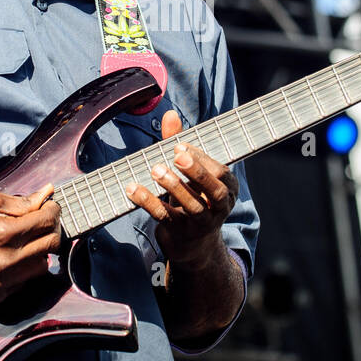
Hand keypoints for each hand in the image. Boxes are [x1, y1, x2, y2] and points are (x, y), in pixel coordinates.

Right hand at [0, 183, 62, 304]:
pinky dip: (22, 269)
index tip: (49, 207)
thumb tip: (46, 193)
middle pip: (51, 245)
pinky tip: (8, 257)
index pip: (47, 222)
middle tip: (40, 221)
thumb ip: (20, 201)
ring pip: (42, 266)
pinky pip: (24, 282)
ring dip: (38, 251)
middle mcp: (5, 261)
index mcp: (3, 233)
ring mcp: (1, 282)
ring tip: (22, 240)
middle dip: (50, 228)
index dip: (52, 210)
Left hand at [125, 109, 238, 267]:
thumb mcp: (190, 174)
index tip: (179, 145)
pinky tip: (132, 188)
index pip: (221, 172)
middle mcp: (219, 207)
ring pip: (192, 206)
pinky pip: (165, 217)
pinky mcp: (181, 233)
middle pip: (214, 191)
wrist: (192, 245)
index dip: (201, 158)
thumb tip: (170, 114)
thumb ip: (181, 146)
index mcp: (227, 189)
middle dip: (197, 172)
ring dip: (173, 187)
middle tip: (177, 156)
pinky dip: (148, 202)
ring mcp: (201, 223)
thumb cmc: (193, 198)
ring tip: (155, 170)